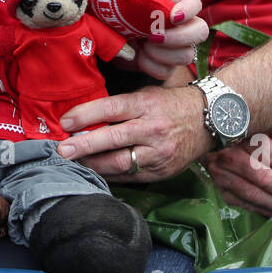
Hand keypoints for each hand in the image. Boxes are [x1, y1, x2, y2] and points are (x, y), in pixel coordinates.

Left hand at [56, 84, 211, 181]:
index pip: (111, 108)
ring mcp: (158, 152)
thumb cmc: (171, 104)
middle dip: (84, 146)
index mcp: (147, 105)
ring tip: (75, 162)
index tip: (65, 122)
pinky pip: (131, 176)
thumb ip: (120, 107)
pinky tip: (97, 171)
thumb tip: (85, 119)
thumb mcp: (147, 95)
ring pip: (120, 163)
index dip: (86, 115)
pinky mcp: (162, 171)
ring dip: (94, 164)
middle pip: (113, 138)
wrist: (209, 120)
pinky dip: (111, 175)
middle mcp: (153, 129)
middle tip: (62, 150)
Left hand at [113, 0, 205, 80]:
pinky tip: (138, 57)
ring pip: (186, 55)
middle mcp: (179, 25)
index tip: (172, 17)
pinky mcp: (163, 65)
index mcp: (171, 3)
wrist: (103, 31)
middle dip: (180, 37)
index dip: (189, 10)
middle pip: (201, 32)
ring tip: (141, 46)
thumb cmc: (114, 8)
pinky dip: (151, 66)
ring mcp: (174, 47)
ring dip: (161, 53)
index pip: (194, 2)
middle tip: (153, 37)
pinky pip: (167, 71)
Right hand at [204, 125, 271, 216]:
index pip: (270, 153)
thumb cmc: (259, 136)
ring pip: (252, 193)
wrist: (227, 146)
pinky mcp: (223, 192)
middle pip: (261, 176)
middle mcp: (229, 155)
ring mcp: (222, 175)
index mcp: (243, 135)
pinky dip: (266, 210)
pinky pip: (246, 204)